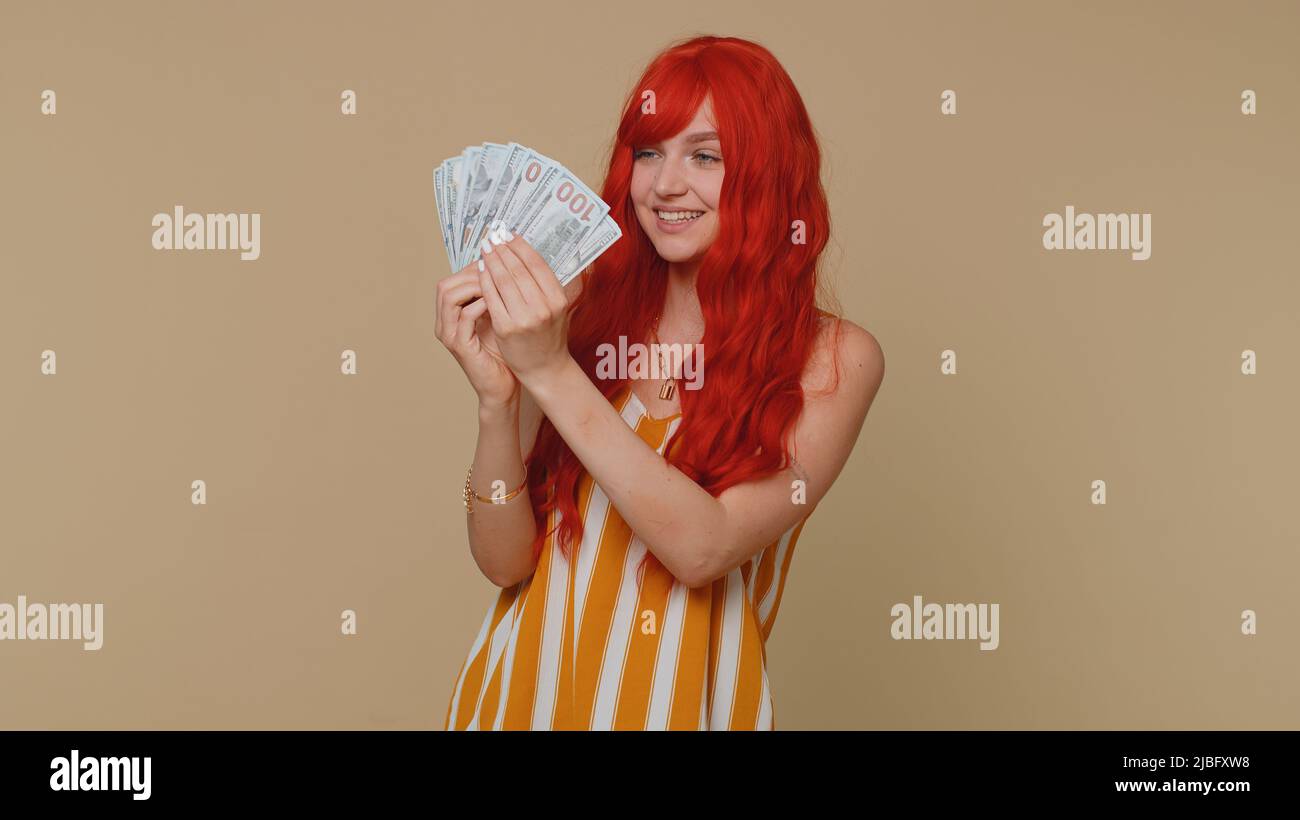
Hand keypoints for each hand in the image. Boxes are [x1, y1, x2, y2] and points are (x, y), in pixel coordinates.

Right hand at [434, 259, 518, 407]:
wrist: (503, 387)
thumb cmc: (502, 353)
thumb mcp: (497, 318)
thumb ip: (494, 298)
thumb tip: (503, 268)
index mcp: (451, 316)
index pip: (452, 280)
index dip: (472, 269)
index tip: (496, 264)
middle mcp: (444, 324)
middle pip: (445, 285)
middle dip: (471, 274)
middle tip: (496, 272)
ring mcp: (449, 335)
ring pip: (449, 296)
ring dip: (475, 286)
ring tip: (498, 285)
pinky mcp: (460, 346)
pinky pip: (464, 316)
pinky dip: (481, 304)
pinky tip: (499, 303)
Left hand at [476, 227, 574, 384]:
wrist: (544, 368)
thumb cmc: (549, 335)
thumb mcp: (558, 308)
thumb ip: (548, 284)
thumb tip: (530, 253)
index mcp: (558, 299)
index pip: (537, 264)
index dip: (520, 247)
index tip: (509, 235)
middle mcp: (543, 307)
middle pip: (518, 270)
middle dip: (502, 250)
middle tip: (492, 238)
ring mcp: (524, 318)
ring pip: (503, 281)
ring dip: (492, 261)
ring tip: (485, 250)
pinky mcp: (506, 328)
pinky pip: (492, 297)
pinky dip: (485, 281)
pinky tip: (480, 271)